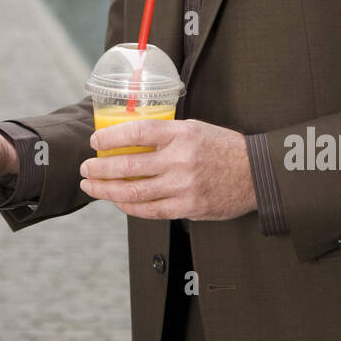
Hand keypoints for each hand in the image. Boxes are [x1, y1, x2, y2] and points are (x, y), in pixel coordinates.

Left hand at [78, 118, 256, 220]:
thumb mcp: (195, 129)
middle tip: (84, 169)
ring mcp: (184, 186)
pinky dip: (129, 207)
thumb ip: (165, 135)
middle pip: (129, 165)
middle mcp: (181, 160)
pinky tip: (117, 202)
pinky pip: (150, 211)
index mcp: (182, 134)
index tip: (95, 142)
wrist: (255, 173)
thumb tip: (129, 139)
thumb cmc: (223, 147)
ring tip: (91, 187)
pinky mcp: (188, 207)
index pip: (137, 132)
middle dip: (100, 169)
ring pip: (134, 192)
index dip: (111, 137)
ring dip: (107, 190)